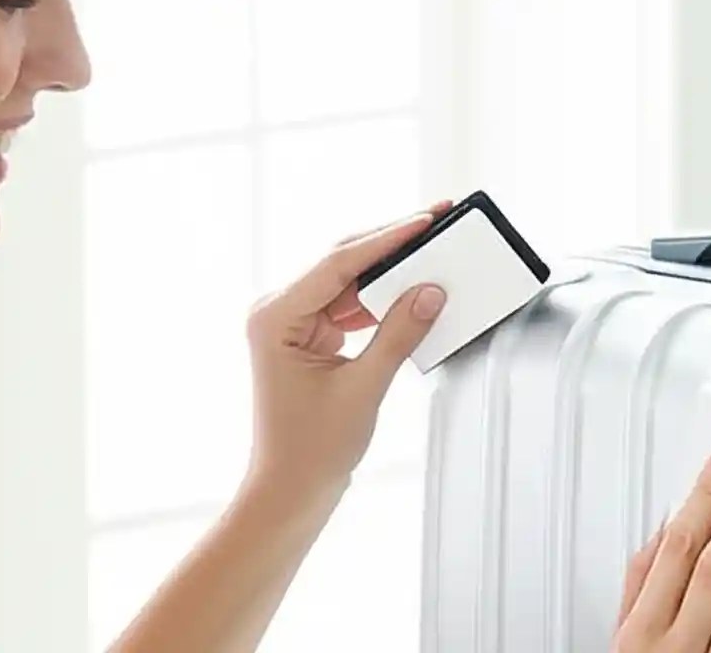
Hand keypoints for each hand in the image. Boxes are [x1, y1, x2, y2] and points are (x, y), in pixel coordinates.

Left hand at [243, 202, 450, 497]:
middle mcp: (277, 312)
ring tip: (433, 254)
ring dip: (390, 272)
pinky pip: (350, 304)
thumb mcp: (363, 388)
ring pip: (349, 280)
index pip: (338, 263)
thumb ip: (398, 334)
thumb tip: (429, 292)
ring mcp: (292, 323)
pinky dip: (382, 300)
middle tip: (437, 218)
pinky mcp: (309, 336)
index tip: (425, 219)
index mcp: (274, 317)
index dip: (387, 239)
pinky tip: (413, 294)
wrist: (290, 491)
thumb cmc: (308, 451)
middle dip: (392, 244)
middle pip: (343, 262)